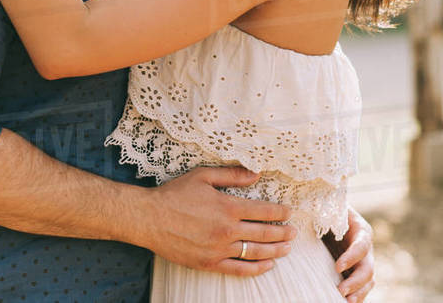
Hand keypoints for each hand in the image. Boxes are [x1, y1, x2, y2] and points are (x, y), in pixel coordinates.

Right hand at [139, 166, 296, 276]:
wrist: (148, 218)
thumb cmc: (173, 194)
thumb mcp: (202, 176)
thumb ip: (231, 175)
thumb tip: (256, 173)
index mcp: (228, 207)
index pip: (264, 211)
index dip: (281, 212)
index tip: (290, 212)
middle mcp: (227, 230)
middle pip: (264, 233)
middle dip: (283, 232)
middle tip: (294, 232)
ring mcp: (219, 249)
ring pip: (256, 252)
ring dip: (275, 251)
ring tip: (286, 249)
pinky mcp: (210, 263)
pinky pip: (239, 269)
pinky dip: (256, 269)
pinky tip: (267, 265)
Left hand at [323, 205, 374, 301]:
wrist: (327, 213)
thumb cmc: (324, 207)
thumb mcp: (325, 206)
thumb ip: (321, 210)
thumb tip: (303, 213)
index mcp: (360, 229)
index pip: (361, 245)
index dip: (352, 257)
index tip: (338, 267)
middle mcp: (365, 248)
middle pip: (368, 268)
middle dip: (356, 281)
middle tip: (341, 290)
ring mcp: (362, 261)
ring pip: (368, 281)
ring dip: (358, 293)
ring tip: (346, 301)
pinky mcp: (355, 270)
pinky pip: (360, 287)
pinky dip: (356, 295)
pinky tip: (345, 302)